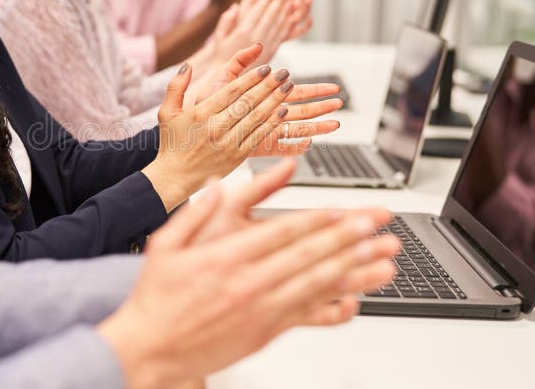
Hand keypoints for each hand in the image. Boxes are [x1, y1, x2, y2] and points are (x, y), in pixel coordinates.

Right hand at [99, 161, 399, 388]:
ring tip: (384, 261)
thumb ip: (196, 212)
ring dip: (354, 272)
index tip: (346, 211)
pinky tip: (357, 299)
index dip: (319, 221)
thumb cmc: (156, 297)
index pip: (282, 233)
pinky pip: (305, 317)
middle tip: (378, 227)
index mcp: (226, 258)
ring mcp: (259, 311)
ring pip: (315, 287)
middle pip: (308, 257)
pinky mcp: (264, 333)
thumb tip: (216, 184)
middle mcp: (248, 284)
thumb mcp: (164, 245)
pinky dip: (333, 307)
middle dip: (348, 240)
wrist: (150, 349)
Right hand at [143, 61, 298, 210]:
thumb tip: (187, 66)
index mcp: (201, 114)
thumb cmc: (172, 143)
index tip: (266, 67)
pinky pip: (259, 137)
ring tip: (288, 88)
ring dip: (275, 101)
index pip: (232, 91)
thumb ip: (176, 87)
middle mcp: (216, 128)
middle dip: (269, 85)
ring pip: (257, 118)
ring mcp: (228, 143)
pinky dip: (272, 124)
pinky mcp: (237, 157)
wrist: (175, 176)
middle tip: (283, 73)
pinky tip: (283, 112)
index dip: (252, 78)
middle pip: (248, 102)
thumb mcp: (167, 112)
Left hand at [190, 45, 341, 155]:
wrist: (187, 124)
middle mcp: (264, 114)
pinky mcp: (254, 146)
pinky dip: (293, 147)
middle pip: (300, 110)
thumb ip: (239, 61)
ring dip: (316, 126)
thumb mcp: (221, 77)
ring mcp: (261, 130)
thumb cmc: (203, 102)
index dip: (314, 90)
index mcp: (261, 98)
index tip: (332, 88)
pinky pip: (278, 147)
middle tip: (341, 103)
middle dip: (321, 106)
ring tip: (335, 124)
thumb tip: (258, 45)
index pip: (294, 92)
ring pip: (294, 129)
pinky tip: (308, 144)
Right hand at [211, 0, 314, 68]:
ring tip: (293, 1)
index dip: (265, 1)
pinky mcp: (273, 51)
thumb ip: (226, 21)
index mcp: (242, 33)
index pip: (256, 12)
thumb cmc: (222, 56)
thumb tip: (235, 6)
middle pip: (271, 17)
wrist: (230, 78)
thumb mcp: (219, 38)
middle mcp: (256, 39)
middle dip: (279, 4)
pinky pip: (283, 35)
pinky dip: (289, 25)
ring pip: (279, 25)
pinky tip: (293, 17)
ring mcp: (266, 45)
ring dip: (287, 12)